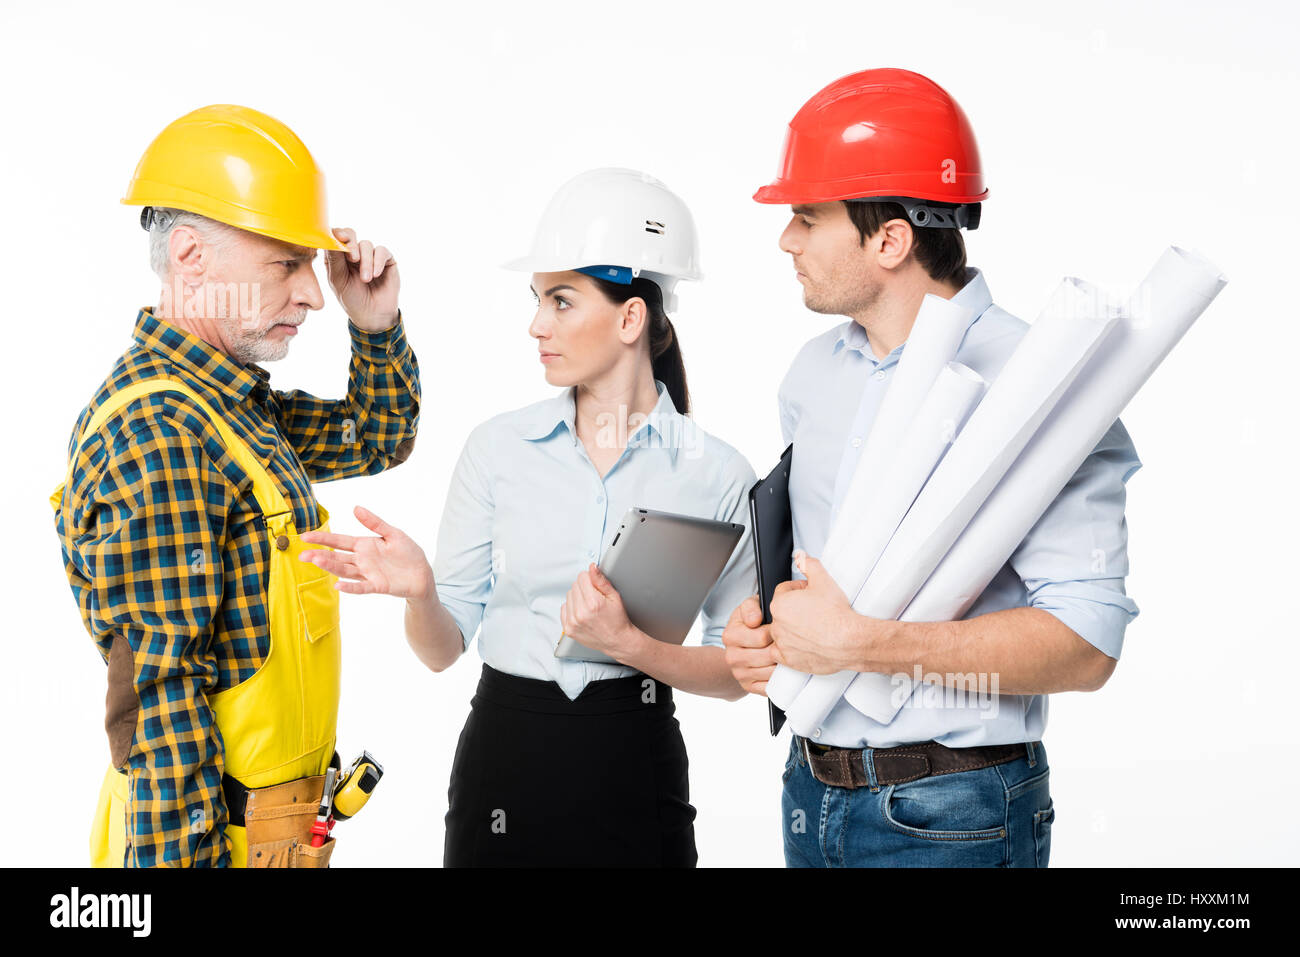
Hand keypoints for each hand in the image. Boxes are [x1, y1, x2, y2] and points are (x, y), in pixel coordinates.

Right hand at [298, 505, 432, 598]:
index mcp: (364, 545)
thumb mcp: (392, 533)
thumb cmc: (408, 553)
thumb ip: (374, 523)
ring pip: (345, 570)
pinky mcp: (378, 585)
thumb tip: (355, 508)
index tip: (304, 536)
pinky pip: (362, 587)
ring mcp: (368, 574)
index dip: (322, 539)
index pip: (339, 541)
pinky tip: (338, 585)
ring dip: (331, 566)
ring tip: (316, 561)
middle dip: (319, 555)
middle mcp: (362, 560)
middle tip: (302, 554)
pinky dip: (350, 587)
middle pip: (336, 557)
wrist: (423, 573)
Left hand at [324, 227, 399, 330]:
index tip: (338, 238)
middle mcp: (353, 253)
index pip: (334, 237)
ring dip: (366, 262)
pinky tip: (376, 275)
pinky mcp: (386, 260)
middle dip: (351, 245)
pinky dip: (378, 262)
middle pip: (350, 233)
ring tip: (366, 279)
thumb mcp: (338, 280)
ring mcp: (370, 255)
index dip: (336, 234)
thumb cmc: (352, 299)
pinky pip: (382, 251)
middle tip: (353, 259)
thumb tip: (330, 237)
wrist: (373, 315)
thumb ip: (334, 259)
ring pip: (366, 244)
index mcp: (337, 256)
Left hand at [559, 564, 639, 661]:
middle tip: (594, 597)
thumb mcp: (614, 597)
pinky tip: (582, 612)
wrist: (617, 640)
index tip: (595, 585)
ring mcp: (573, 622)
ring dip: (577, 597)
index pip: (582, 577)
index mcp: (593, 603)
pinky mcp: (568, 629)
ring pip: (568, 596)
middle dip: (584, 587)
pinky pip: (563, 608)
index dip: (590, 578)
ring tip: (589, 606)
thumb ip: (601, 580)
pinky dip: (571, 608)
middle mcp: (581, 613)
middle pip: (574, 586)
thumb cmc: (617, 620)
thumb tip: (592, 567)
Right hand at [721, 594, 777, 695]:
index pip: (762, 638)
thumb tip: (754, 620)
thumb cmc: (752, 622)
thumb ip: (751, 607)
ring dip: (783, 664)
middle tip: (785, 642)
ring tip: (786, 654)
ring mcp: (739, 674)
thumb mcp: (750, 607)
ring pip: (772, 672)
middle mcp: (731, 657)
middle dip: (780, 648)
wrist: (745, 644)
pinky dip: (780, 678)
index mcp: (730, 636)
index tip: (778, 629)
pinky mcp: (749, 687)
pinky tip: (781, 668)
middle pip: (768, 656)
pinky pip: (770, 686)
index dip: (775, 632)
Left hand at [769, 551, 884, 673]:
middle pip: (783, 612)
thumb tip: (800, 556)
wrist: (850, 641)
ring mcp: (782, 643)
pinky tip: (807, 643)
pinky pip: (784, 653)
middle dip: (796, 609)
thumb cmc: (837, 614)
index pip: (784, 591)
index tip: (811, 595)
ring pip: (783, 632)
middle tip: (815, 611)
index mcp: (780, 604)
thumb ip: (809, 565)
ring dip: (794, 629)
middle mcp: (777, 624)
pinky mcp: (789, 660)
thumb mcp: (823, 580)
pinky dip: (792, 649)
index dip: (799, 590)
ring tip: (814, 627)